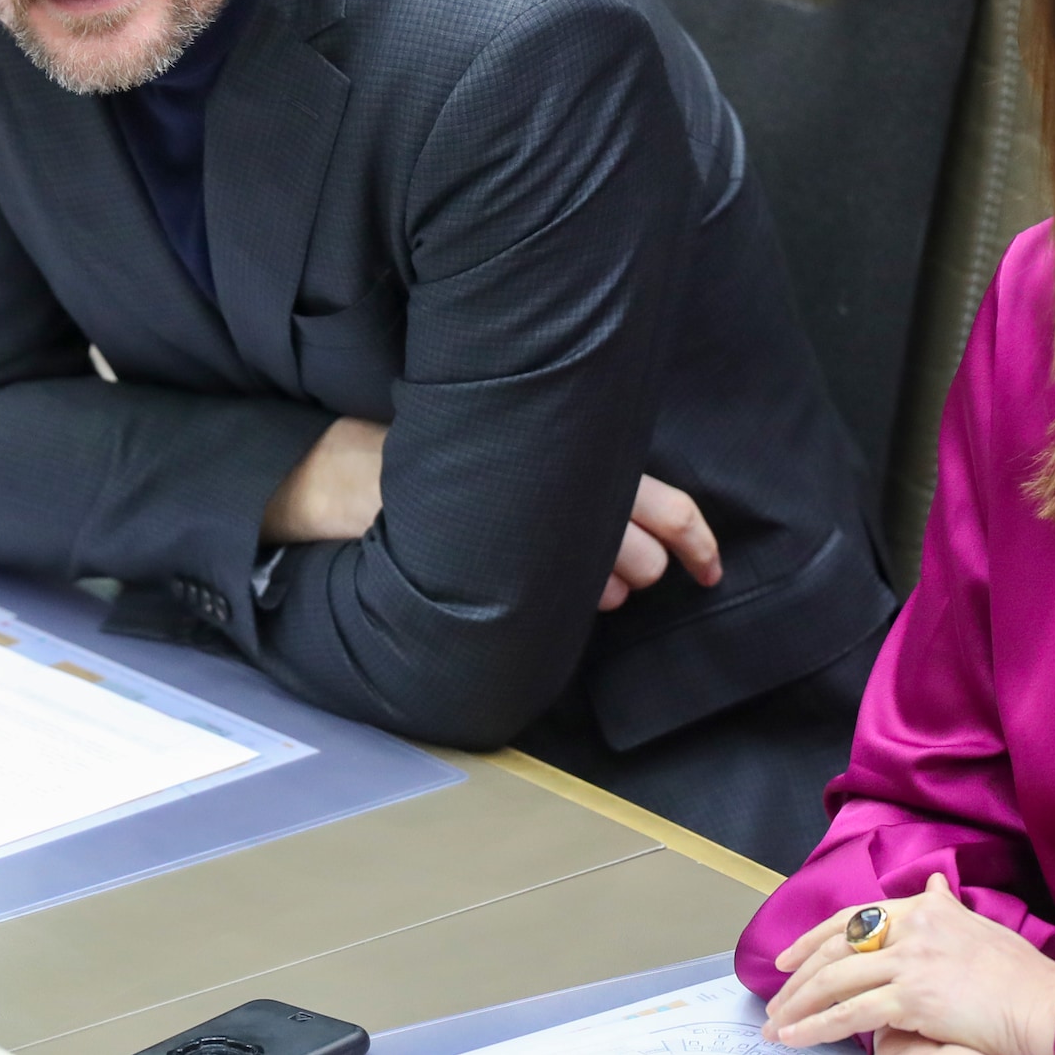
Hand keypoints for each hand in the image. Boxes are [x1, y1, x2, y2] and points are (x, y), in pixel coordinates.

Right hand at [262, 426, 720, 615]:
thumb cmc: (427, 459)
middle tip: (601, 567)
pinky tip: (537, 589)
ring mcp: (524, 528)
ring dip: (596, 588)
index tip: (712, 567)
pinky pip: (550, 598)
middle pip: (639, 551)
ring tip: (559, 573)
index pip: (663, 501)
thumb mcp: (503, 453)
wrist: (342, 477)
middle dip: (631, 568)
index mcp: (567, 454)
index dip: (698, 538)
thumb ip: (562, 478)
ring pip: (603, 581)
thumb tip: (622, 544)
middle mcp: (555, 488)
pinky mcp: (489, 559)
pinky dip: (556, 600)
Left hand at [762, 874, 1054, 1054]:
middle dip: (798, 978)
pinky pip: (851, 1013)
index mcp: (923, 908)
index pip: (852, 919)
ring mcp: (910, 961)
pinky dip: (817, 1027)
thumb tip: (933, 883)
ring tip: (776, 1025)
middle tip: (775, 998)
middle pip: (835, 948)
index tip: (789, 959)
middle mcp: (912, 927)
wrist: (1045, 1005)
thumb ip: (947, 906)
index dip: (813, 939)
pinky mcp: (913, 997)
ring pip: (835, 980)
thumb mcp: (978, 925)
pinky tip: (796, 1037)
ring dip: (798, 1005)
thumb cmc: (1019, 975)